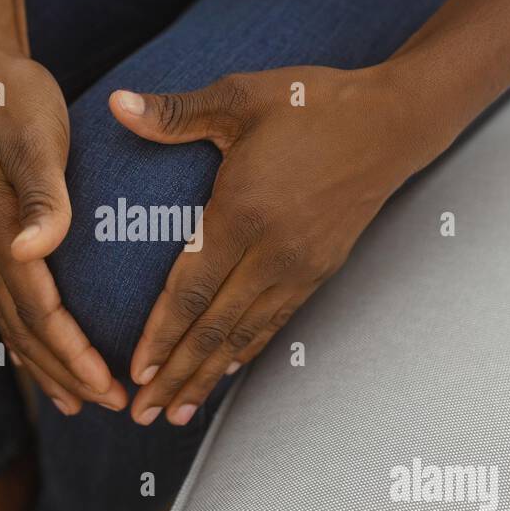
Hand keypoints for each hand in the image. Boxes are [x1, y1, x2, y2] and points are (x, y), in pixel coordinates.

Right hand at [0, 57, 126, 412]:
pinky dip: (36, 338)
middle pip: (27, 332)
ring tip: (81, 402)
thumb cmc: (17, 102)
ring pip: (17, 325)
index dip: (73, 355)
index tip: (109, 387)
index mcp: (0, 233)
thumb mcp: (34, 139)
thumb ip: (40, 195)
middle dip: (68, 375)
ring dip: (49, 366)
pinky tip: (53, 353)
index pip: (40, 312)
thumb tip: (32, 251)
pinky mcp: (2, 237)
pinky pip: (17, 303)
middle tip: (112, 407)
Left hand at [108, 66, 428, 424]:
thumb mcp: (241, 96)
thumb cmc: (312, 103)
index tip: (133, 371)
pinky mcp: (320, 270)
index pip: (190, 290)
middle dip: (175, 375)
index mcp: (243, 214)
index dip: (159, 335)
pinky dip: (246, 352)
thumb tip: (117, 103)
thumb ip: (176, 112)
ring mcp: (299, 267)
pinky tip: (225, 371)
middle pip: (213, 328)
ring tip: (178, 411)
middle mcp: (272, 252)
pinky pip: (275, 322)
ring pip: (244, 336)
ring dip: (207, 377)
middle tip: (142, 414)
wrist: (392, 122)